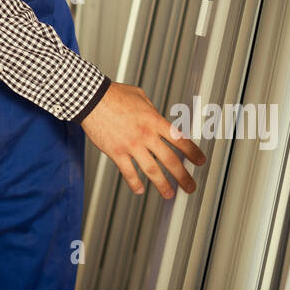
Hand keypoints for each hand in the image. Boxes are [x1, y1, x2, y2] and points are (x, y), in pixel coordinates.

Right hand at [81, 82, 205, 198]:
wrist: (90, 98)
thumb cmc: (113, 94)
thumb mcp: (139, 95)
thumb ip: (151, 109)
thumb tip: (156, 116)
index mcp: (154, 120)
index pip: (179, 140)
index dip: (192, 152)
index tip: (200, 161)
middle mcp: (145, 135)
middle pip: (170, 160)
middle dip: (183, 176)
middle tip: (190, 186)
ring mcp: (131, 145)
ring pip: (152, 171)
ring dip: (162, 185)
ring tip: (169, 194)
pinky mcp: (116, 152)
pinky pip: (128, 172)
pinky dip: (135, 183)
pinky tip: (139, 189)